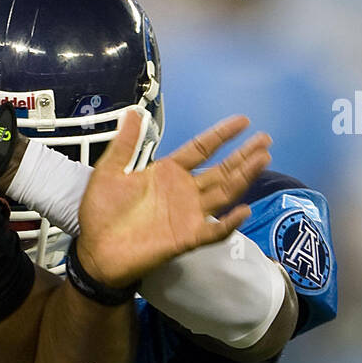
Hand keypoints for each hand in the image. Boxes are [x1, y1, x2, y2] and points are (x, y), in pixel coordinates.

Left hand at [76, 111, 270, 287]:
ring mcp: (188, 214)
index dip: (221, 135)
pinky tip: (243, 210)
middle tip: (266, 139)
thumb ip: (125, 145)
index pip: (201, 149)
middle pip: (221, 169)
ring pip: (224, 193)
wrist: (95, 251)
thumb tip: (132, 112)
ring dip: (244, 177)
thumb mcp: (109, 172)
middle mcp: (184, 191)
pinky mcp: (186, 238)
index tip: (243, 120)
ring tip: (263, 159)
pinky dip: (229, 223)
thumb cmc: (101, 212)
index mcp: (167, 172)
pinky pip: (213, 231)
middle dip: (243, 155)